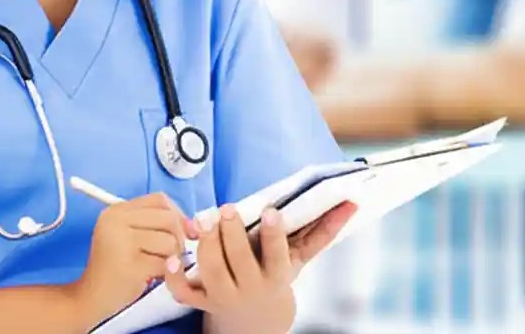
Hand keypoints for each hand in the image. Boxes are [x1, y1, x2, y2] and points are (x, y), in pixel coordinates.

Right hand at [67, 193, 195, 328]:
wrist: (90, 297)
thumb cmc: (116, 266)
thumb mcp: (130, 236)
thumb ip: (158, 223)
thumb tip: (195, 225)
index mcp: (115, 211)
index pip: (160, 200)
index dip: (177, 214)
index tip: (182, 231)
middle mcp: (115, 221)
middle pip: (168, 218)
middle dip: (177, 238)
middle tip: (169, 254)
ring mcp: (121, 243)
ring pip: (170, 241)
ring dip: (171, 257)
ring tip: (155, 266)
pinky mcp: (130, 266)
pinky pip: (165, 263)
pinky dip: (165, 272)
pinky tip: (151, 277)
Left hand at [165, 202, 356, 333]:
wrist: (255, 324)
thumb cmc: (278, 278)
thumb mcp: (300, 259)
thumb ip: (324, 231)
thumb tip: (354, 203)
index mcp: (276, 277)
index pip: (276, 255)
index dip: (273, 235)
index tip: (271, 212)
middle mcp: (250, 288)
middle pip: (239, 260)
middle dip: (232, 234)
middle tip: (228, 209)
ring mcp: (224, 296)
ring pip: (212, 271)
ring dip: (207, 245)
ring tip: (206, 221)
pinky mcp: (202, 302)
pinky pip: (184, 294)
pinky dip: (173, 279)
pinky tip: (171, 258)